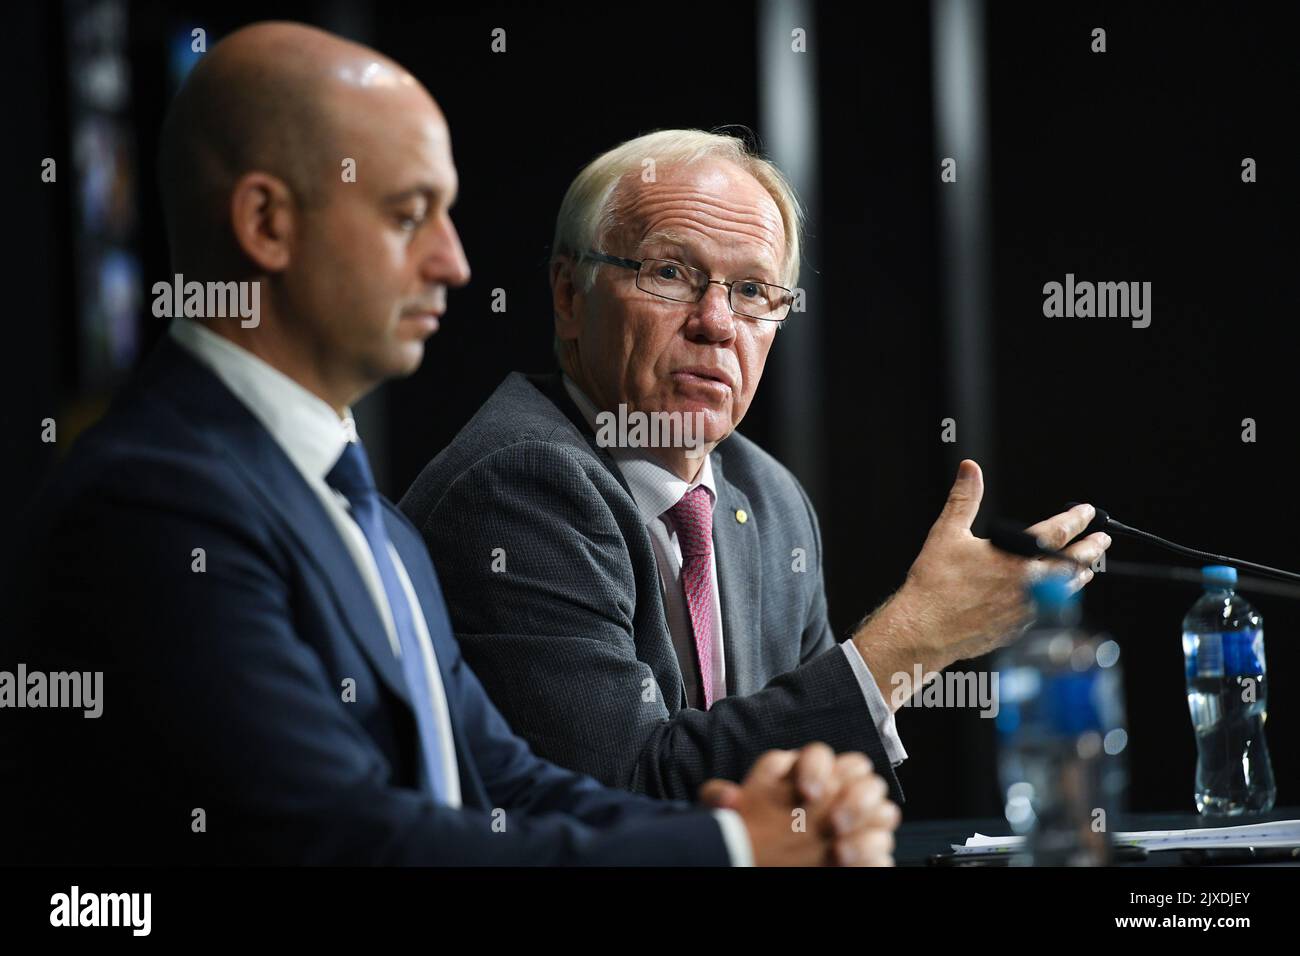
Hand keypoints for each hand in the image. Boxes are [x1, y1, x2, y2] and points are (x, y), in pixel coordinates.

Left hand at [699, 743, 899, 865]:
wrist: (764, 860)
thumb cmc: (751, 832)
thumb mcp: (729, 813)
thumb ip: (720, 798)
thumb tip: (727, 796)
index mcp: (805, 773)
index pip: (820, 754)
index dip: (817, 768)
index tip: (807, 792)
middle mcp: (837, 791)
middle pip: (862, 773)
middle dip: (854, 795)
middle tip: (832, 822)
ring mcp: (858, 821)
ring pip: (884, 808)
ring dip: (866, 827)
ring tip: (839, 849)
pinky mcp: (868, 852)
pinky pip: (883, 850)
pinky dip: (870, 855)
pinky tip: (846, 864)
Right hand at [853, 460, 1110, 704]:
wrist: (924, 629)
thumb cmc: (934, 584)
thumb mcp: (947, 533)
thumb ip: (964, 499)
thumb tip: (970, 469)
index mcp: (1014, 557)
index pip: (1056, 532)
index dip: (1075, 519)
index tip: (1086, 512)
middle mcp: (1028, 584)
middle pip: (1072, 563)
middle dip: (1090, 550)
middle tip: (1103, 541)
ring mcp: (1027, 610)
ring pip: (1064, 591)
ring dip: (1078, 576)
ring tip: (1087, 569)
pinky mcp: (1019, 628)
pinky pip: (1046, 611)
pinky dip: (1055, 600)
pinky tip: (1053, 598)